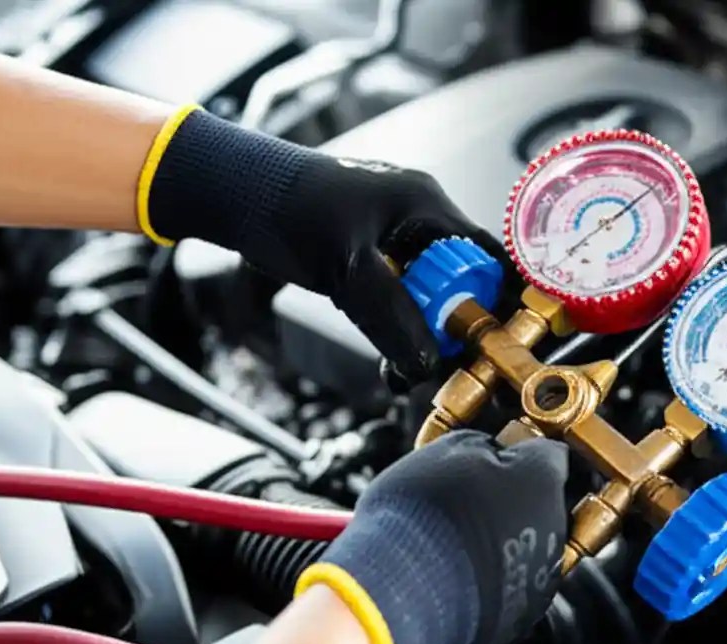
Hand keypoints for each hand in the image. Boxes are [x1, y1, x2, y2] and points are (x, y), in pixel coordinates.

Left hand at [142, 108, 512, 386]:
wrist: (233, 193)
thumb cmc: (287, 208)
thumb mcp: (347, 268)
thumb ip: (390, 316)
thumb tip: (424, 365)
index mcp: (425, 203)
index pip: (485, 253)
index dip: (493, 297)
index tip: (485, 339)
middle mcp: (417, 214)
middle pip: (459, 278)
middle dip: (448, 323)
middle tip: (436, 361)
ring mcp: (392, 231)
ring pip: (426, 290)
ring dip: (418, 327)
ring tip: (405, 365)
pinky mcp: (369, 250)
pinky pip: (398, 291)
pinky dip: (395, 320)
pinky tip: (386, 351)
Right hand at [296, 430, 568, 643]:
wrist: (400, 595)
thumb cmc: (419, 519)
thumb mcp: (445, 452)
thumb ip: (480, 444)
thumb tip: (488, 449)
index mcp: (542, 479)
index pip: (546, 452)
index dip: (516, 452)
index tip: (495, 455)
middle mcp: (554, 526)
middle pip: (541, 500)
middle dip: (512, 497)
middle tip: (465, 499)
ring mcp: (542, 574)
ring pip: (529, 544)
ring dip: (503, 538)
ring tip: (454, 541)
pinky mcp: (523, 615)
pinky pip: (513, 584)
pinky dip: (493, 578)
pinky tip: (458, 573)